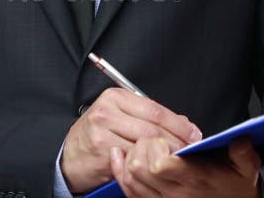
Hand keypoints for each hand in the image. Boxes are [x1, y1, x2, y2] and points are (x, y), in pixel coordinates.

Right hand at [61, 88, 202, 192]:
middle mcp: (107, 110)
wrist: (70, 157)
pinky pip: (133, 158)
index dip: (178, 124)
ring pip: (145, 142)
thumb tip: (183, 124)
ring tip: (176, 159)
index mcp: (115, 97)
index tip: (193, 134)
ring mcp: (102, 130)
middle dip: (176, 140)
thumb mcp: (120, 118)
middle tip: (190, 149)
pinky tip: (155, 166)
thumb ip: (149, 118)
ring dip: (165, 153)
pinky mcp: (102, 150)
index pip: (155, 109)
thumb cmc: (97, 136)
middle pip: (153, 126)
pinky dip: (148, 163)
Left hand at [109, 137, 261, 197]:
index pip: (159, 164)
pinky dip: (120, 172)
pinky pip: (128, 190)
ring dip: (130, 158)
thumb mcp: (246, 169)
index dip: (156, 147)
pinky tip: (121, 157)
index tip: (165, 140)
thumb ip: (244, 154)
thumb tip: (241, 140)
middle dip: (141, 147)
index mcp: (194, 180)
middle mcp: (174, 194)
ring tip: (141, 147)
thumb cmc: (234, 187)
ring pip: (130, 178)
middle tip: (153, 141)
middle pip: (138, 168)